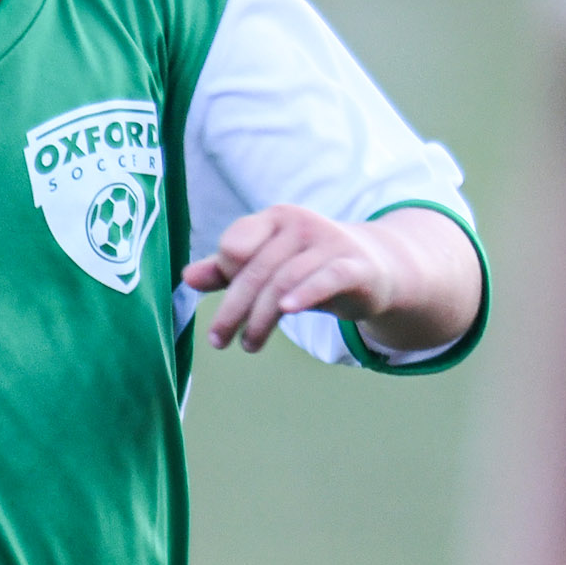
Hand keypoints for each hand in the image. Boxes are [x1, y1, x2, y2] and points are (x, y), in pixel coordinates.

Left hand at [183, 204, 476, 358]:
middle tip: (219, 341)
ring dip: (261, 318)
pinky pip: (327, 278)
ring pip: (284, 282)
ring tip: (249, 345)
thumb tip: (187, 277)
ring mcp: (330, 243)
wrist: (379, 269)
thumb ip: (230, 271)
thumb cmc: (313, 268)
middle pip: (256, 270)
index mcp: (275, 219)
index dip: (225, 277)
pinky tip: (287, 311)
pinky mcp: (355, 266)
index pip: (236, 246)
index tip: (223, 306)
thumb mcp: (270, 266)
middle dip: (234, 309)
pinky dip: (305, 293)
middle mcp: (300, 225)